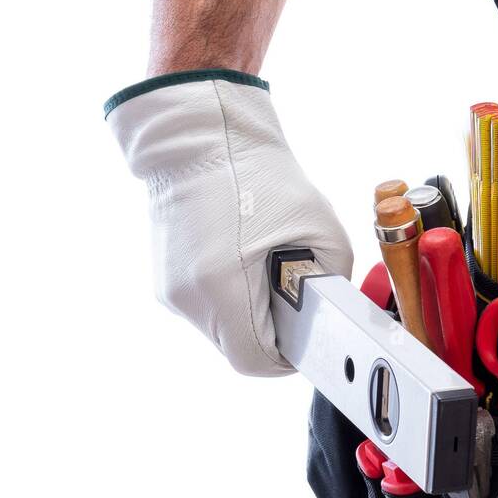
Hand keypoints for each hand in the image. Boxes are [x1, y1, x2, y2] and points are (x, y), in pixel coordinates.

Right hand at [106, 73, 352, 374]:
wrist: (201, 137)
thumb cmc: (260, 175)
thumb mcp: (320, 226)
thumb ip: (331, 279)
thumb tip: (327, 312)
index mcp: (223, 286)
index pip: (255, 361)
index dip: (287, 358)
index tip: (306, 339)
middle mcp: (188, 296)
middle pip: (236, 348)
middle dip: (270, 333)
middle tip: (293, 302)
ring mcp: (170, 289)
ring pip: (220, 330)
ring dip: (248, 314)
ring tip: (266, 272)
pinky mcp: (165, 277)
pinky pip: (204, 306)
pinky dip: (228, 295)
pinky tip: (243, 260)